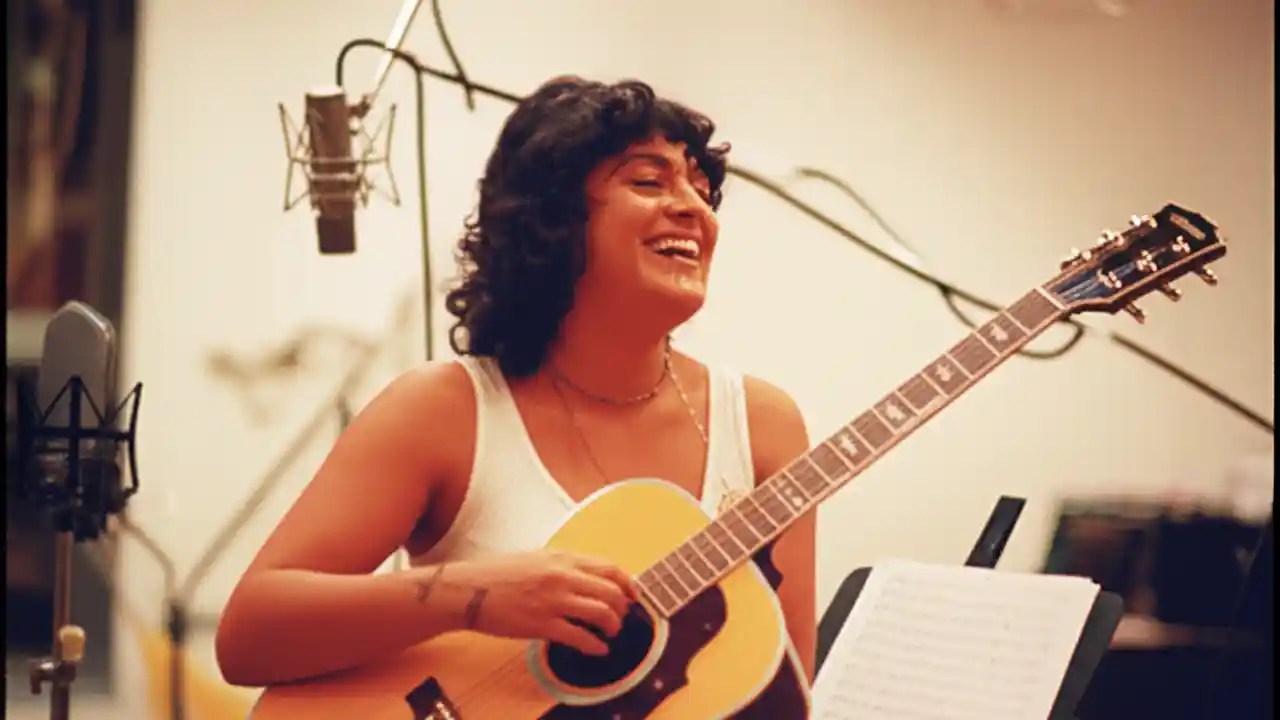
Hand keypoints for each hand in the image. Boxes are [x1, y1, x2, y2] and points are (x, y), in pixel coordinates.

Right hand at [415, 550, 640, 655]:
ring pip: (601, 614)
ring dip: (613, 627)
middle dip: (623, 609)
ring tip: (610, 633)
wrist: (470, 590)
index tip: (633, 595)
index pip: (610, 568)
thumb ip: (564, 565)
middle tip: (621, 618)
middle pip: (611, 592)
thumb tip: (590, 577)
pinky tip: (598, 650)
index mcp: (563, 558)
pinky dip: (595, 646)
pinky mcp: (542, 624)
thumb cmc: (499, 574)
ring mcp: (553, 600)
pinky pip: (579, 637)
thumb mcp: (537, 558)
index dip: (627, 584)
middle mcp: (562, 576)